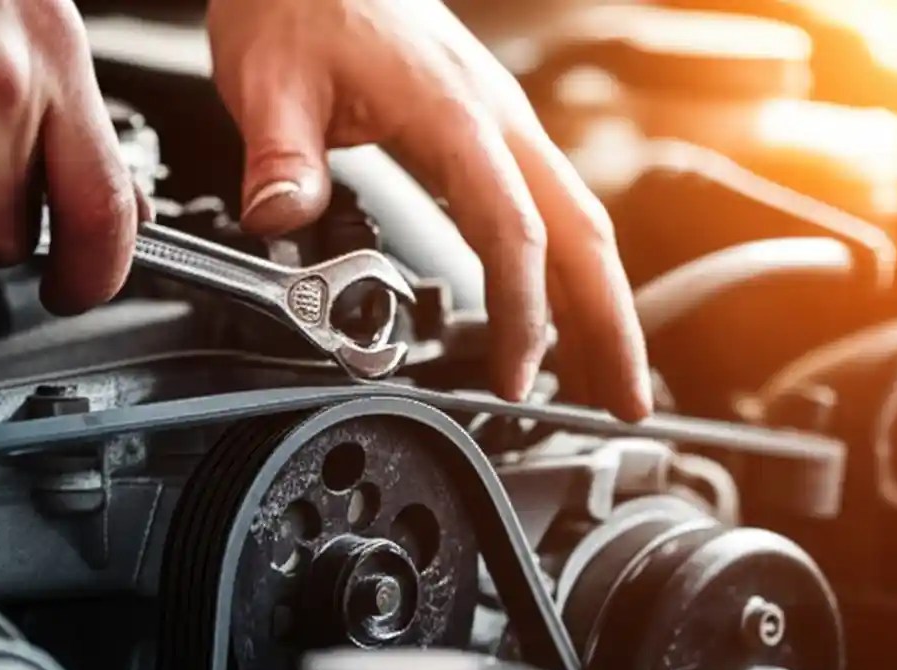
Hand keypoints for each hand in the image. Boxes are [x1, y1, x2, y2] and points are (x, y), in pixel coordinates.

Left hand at [208, 0, 651, 419]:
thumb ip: (281, 156)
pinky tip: (560, 305)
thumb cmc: (301, 1)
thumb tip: (281, 219)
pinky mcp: (490, 130)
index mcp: (452, 113)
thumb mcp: (271, 78)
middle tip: (626, 402)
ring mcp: (502, 124)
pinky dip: (567, 267)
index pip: (511, 229)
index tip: (515, 377)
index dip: (522, 312)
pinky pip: (549, 206)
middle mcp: (496, 119)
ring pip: (578, 220)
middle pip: (582, 232)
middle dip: (610, 323)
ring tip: (609, 375)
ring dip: (600, 301)